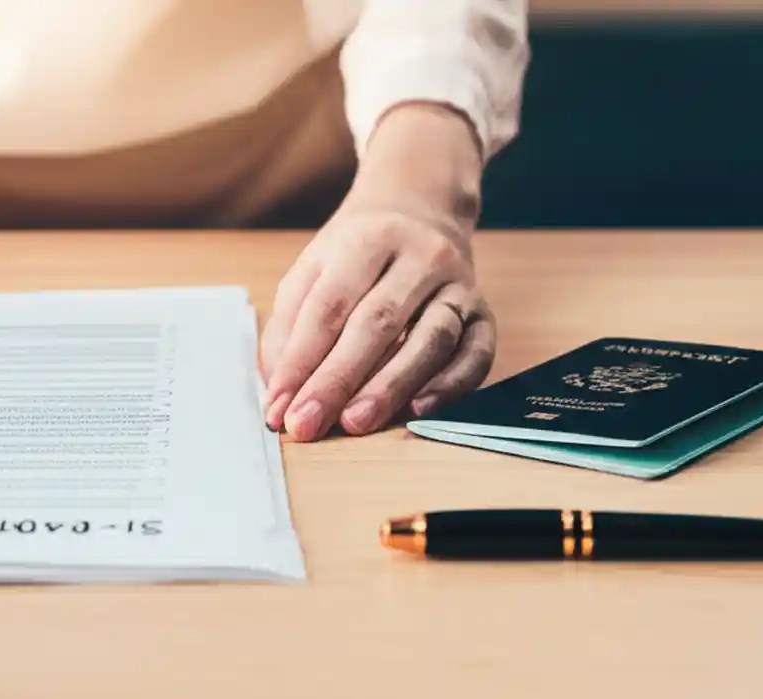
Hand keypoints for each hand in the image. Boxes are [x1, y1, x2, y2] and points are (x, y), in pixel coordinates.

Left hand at [260, 103, 495, 440]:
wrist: (422, 209)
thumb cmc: (358, 252)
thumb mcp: (313, 270)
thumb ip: (289, 328)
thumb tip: (279, 389)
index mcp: (366, 240)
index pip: (328, 306)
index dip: (301, 361)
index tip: (278, 407)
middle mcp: (419, 257)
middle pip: (377, 323)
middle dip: (339, 380)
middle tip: (308, 424)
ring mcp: (458, 284)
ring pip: (430, 338)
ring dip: (392, 386)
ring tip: (356, 423)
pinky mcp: (485, 311)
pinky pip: (475, 352)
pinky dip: (449, 385)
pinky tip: (418, 410)